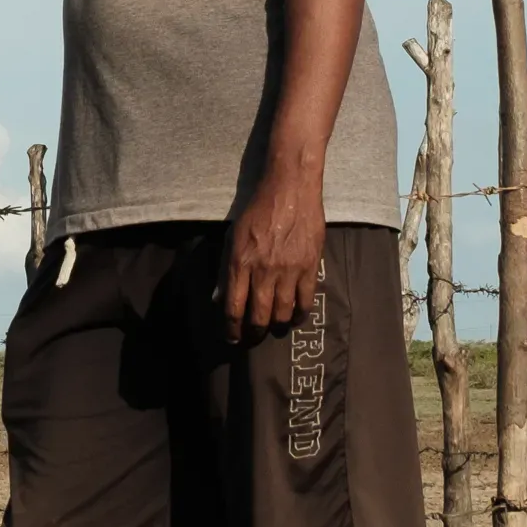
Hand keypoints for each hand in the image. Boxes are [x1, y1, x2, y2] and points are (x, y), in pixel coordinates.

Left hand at [220, 161, 325, 340]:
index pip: (233, 307)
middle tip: (252, 337)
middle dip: (253, 333)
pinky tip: (295, 318)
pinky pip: (305, 300)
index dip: (231, 328)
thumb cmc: (257, 211)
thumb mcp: (232, 236)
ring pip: (282, 312)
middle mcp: (262, 269)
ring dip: (276, 326)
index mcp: (239, 262)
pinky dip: (300, 315)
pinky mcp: (309, 266)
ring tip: (274, 328)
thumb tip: (217, 298)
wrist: (290, 188)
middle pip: (257, 316)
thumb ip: (224, 269)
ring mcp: (287, 269)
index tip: (232, 337)